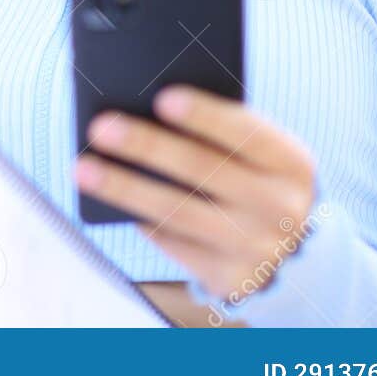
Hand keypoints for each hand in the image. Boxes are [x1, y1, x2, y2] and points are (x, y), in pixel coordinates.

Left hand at [75, 85, 316, 303]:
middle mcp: (280, 207)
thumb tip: (149, 108)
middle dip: (147, 146)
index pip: (247, 133)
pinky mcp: (228, 278)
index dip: (205, 115)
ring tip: (84, 168)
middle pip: (202, 170)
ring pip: (178, 211)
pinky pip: (172, 242)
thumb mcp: (262, 156)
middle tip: (102, 126)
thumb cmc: (257, 181)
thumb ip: (223, 133)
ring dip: (125, 188)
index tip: (162, 97)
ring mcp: (255, 247)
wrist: (292, 256)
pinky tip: (109, 199)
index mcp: (292, 163)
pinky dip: (140, 218)